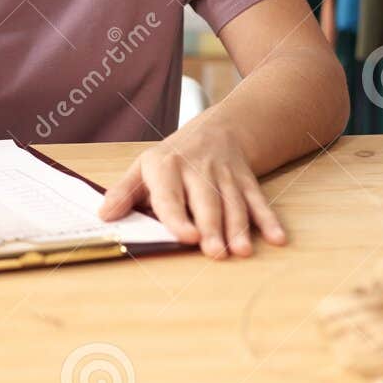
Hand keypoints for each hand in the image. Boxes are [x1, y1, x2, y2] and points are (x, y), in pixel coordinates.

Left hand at [98, 125, 285, 258]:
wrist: (216, 129)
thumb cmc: (171, 158)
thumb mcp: (142, 169)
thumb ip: (123, 194)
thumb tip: (104, 216)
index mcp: (165, 168)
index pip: (170, 196)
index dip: (178, 217)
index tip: (187, 237)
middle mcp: (197, 169)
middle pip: (207, 201)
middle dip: (213, 227)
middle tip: (216, 253)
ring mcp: (225, 174)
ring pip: (233, 203)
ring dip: (240, 227)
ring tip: (242, 251)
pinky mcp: (246, 180)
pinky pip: (258, 200)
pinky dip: (269, 219)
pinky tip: (277, 238)